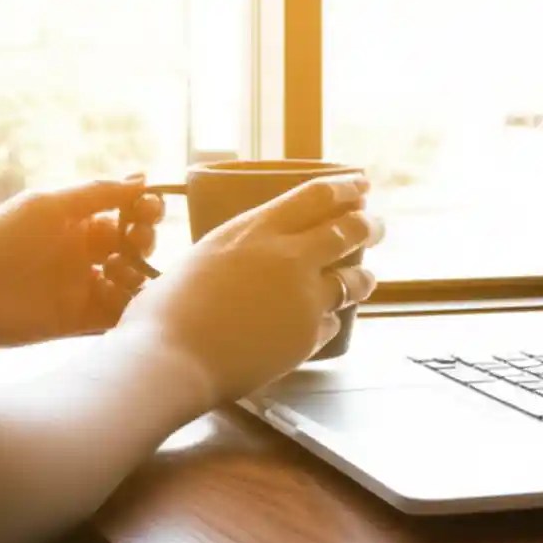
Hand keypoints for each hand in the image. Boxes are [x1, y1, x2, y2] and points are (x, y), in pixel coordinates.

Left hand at [0, 177, 163, 349]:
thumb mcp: (50, 206)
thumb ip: (99, 192)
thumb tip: (143, 177)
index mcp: (73, 222)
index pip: (122, 213)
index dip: (142, 209)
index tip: (150, 209)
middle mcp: (80, 253)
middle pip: (132, 246)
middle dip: (144, 239)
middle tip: (137, 242)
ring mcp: (81, 287)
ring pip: (130, 280)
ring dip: (139, 272)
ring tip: (121, 270)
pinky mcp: (79, 320)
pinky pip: (117, 312)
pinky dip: (129, 304)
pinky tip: (120, 294)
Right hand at [117, 173, 382, 402]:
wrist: (171, 359)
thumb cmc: (166, 310)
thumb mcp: (203, 258)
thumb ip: (238, 252)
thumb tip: (250, 256)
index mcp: (256, 230)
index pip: (317, 196)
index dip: (346, 187)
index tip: (362, 184)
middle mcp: (289, 257)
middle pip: (348, 230)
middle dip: (369, 225)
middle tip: (376, 226)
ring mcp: (304, 297)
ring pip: (354, 279)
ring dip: (363, 277)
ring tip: (365, 278)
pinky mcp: (309, 336)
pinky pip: (331, 323)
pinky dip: (328, 321)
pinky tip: (324, 324)